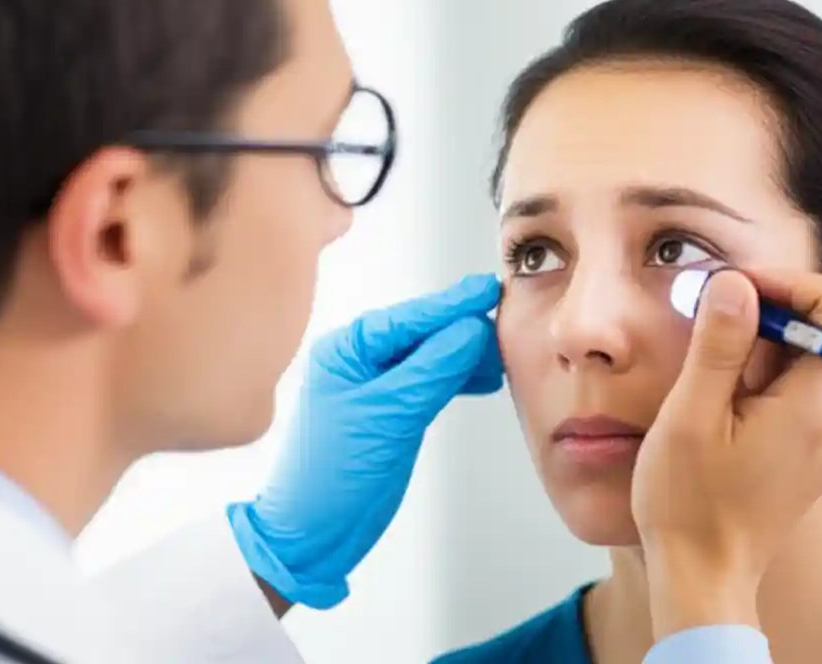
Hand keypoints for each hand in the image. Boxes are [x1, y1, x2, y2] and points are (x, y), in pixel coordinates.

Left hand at [228, 274, 503, 608]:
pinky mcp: (392, 413)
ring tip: (502, 354)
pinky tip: (483, 378)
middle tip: (508, 324)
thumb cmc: (331, 478)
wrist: (313, 535)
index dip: (453, 304)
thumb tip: (471, 329)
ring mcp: (377, 387)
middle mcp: (360, 361)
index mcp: (346, 350)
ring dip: (466, 355)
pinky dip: (459, 379)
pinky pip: (432, 383)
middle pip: (424, 332)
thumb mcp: (389, 416)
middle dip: (464, 328)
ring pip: (432, 358)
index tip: (489, 288)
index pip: (410, 317)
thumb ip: (432, 369)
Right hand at [631, 269, 821, 638]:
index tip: (735, 289)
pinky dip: (774, 363)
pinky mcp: (817, 444)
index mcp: (820, 409)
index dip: (792, 283)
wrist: (703, 576)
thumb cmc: (689, 505)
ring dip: (773, 333)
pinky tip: (727, 382)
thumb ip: (718, 345)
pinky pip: (810, 381)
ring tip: (715, 348)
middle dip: (779, 304)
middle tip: (718, 313)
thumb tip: (736, 282)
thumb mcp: (690, 417)